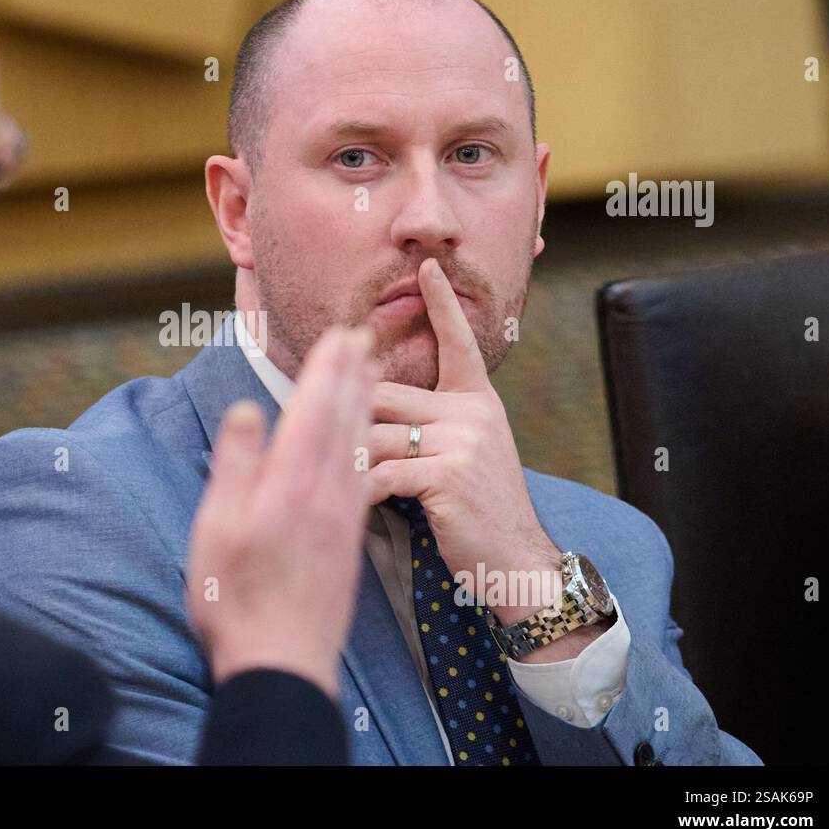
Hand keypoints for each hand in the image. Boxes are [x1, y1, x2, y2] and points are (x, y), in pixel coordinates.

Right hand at [186, 325, 376, 697]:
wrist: (282, 663)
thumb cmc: (235, 600)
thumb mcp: (217, 530)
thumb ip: (235, 467)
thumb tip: (250, 412)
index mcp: (288, 487)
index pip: (314, 413)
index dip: (329, 372)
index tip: (341, 335)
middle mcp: (322, 495)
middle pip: (342, 422)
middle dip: (353, 376)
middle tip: (366, 336)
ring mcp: (340, 518)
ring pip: (358, 447)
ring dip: (367, 403)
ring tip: (376, 371)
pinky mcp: (348, 540)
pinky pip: (362, 478)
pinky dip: (367, 446)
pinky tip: (369, 440)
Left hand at [366, 257, 563, 630]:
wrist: (516, 562)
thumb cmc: (479, 514)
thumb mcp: (464, 456)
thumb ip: (431, 426)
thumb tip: (371, 406)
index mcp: (478, 402)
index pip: (458, 343)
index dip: (441, 304)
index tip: (427, 266)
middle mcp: (472, 413)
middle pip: (385, 394)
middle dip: (347, 416)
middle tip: (311, 428)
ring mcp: (462, 441)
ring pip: (376, 435)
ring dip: (350, 463)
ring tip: (332, 483)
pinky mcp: (447, 475)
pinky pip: (382, 473)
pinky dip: (360, 492)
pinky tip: (351, 506)